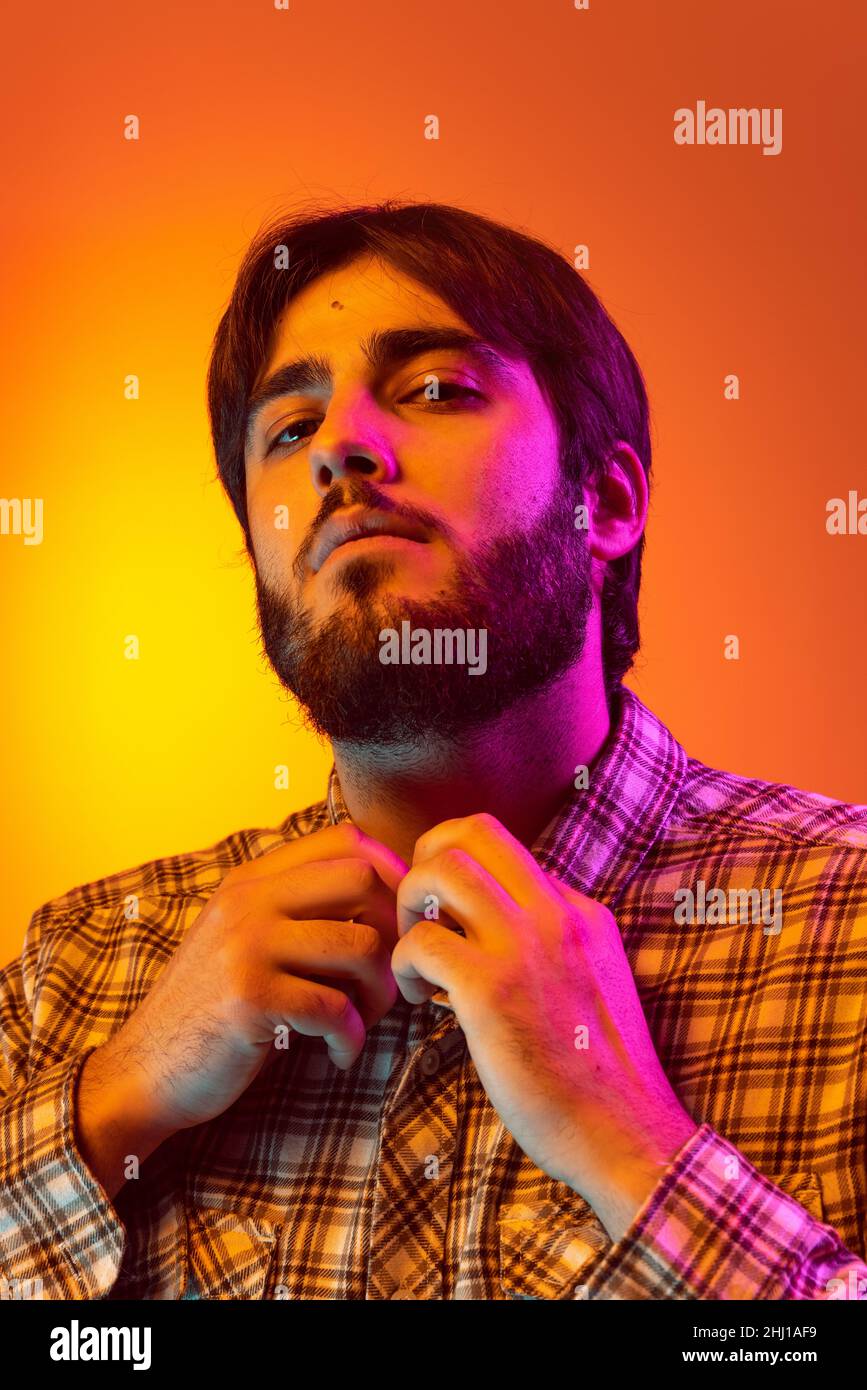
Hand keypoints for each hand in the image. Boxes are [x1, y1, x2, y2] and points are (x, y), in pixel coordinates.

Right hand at [79, 825, 408, 1145]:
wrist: (146, 1066)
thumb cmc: (212, 1006)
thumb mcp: (244, 936)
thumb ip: (296, 908)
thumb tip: (385, 895)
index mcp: (252, 880)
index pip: (344, 840)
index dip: (389, 873)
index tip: (397, 921)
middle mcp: (249, 901)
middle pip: (362, 881)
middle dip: (392, 932)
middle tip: (384, 976)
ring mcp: (247, 946)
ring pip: (360, 946)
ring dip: (378, 993)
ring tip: (360, 1020)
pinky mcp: (250, 998)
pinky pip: (335, 1008)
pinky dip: (349, 1039)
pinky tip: (338, 1053)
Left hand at [391, 813, 697, 1241]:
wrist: (626, 1133)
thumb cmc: (600, 1073)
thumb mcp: (592, 980)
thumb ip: (553, 943)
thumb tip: (494, 925)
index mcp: (581, 910)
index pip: (503, 846)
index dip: (460, 871)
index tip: (448, 915)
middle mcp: (556, 913)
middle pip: (471, 830)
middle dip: (426, 861)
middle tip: (420, 917)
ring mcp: (525, 948)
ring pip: (440, 869)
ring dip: (409, 906)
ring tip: (418, 956)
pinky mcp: (492, 991)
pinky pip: (421, 942)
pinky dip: (405, 965)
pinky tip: (424, 1000)